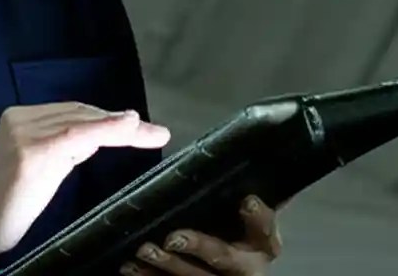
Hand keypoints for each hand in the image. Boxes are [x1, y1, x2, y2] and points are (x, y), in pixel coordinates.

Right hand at [0, 102, 170, 254]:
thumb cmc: (10, 198)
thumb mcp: (41, 164)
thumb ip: (65, 146)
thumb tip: (98, 136)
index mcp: (22, 117)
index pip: (73, 112)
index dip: (108, 118)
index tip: (138, 126)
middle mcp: (22, 118)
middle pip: (81, 114)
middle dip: (121, 123)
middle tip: (157, 133)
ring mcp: (26, 133)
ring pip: (83, 123)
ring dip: (121, 128)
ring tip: (152, 133)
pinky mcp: (33, 152)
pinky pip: (77, 135)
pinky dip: (106, 129)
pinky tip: (128, 126)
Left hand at [121, 195, 282, 275]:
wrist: (209, 267)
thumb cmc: (220, 226)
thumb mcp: (222, 206)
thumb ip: (217, 186)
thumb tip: (167, 134)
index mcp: (259, 244)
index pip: (266, 232)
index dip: (260, 219)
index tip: (247, 200)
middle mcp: (245, 266)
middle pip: (227, 259)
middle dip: (200, 247)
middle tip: (172, 237)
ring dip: (169, 265)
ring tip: (144, 249)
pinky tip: (130, 266)